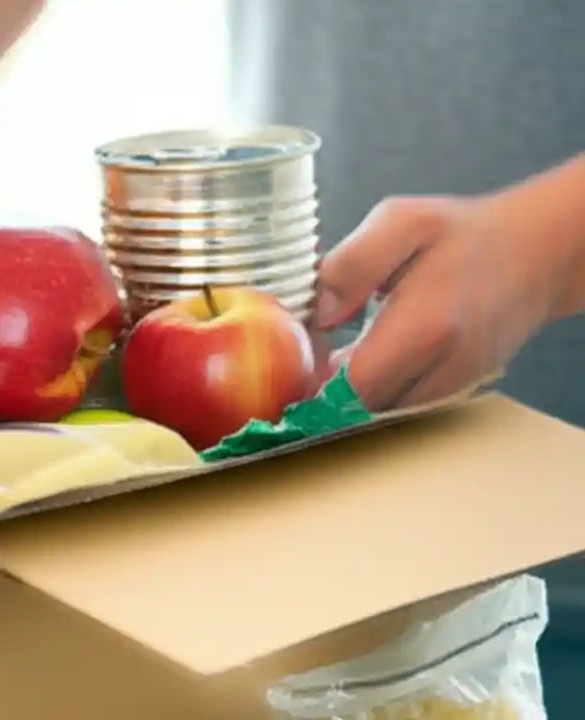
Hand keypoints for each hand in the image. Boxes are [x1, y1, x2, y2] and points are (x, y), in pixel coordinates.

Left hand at [314, 175, 584, 410]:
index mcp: (426, 327)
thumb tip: (318, 311)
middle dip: (321, 383)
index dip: (310, 377)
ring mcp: (452, 385)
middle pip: (357, 407)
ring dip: (347, 387)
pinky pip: (398, 403)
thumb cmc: (466, 234)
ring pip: (376, 410)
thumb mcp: (402, 222)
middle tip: (307, 347)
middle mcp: (443, 368)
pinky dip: (374, 385)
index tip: (290, 354)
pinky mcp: (453, 390)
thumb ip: (353, 264)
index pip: (350, 386)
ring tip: (338, 345)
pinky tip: (366, 352)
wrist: (540, 253)